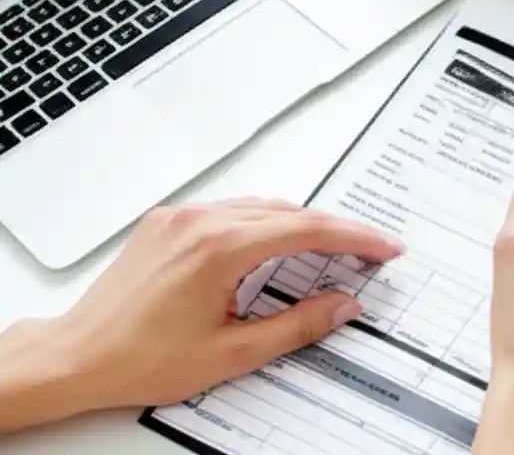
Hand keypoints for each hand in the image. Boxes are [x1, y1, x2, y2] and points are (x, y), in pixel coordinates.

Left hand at [0, 198, 402, 432]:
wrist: (78, 357)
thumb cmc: (140, 358)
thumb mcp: (233, 353)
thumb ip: (298, 325)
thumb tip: (342, 306)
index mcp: (220, 249)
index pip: (308, 229)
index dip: (355, 237)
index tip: (383, 246)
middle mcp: (200, 222)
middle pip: (290, 212)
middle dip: (335, 230)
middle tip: (368, 251)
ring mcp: (180, 217)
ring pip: (260, 207)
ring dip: (300, 223)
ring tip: (329, 248)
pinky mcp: (166, 222)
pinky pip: (229, 209)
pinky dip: (261, 222)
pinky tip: (273, 243)